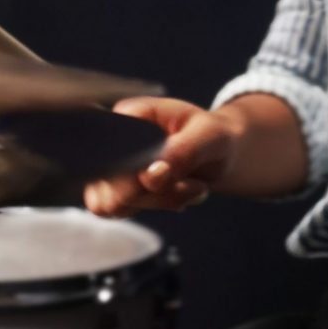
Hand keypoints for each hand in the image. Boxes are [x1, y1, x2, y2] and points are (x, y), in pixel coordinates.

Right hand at [84, 96, 242, 217]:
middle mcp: (113, 141)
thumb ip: (181, 152)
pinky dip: (162, 206)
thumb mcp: (209, 135)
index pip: (106, 149)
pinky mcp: (121, 190)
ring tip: (194, 186)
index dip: (128, 171)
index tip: (166, 172)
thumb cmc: (213, 135)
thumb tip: (149, 177)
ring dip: (162, 201)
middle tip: (191, 183)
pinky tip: (184, 194)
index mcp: (127, 116)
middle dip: (154, 193)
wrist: (222, 153)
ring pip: (118, 204)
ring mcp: (113, 169)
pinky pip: (128, 211)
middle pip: (109, 185)